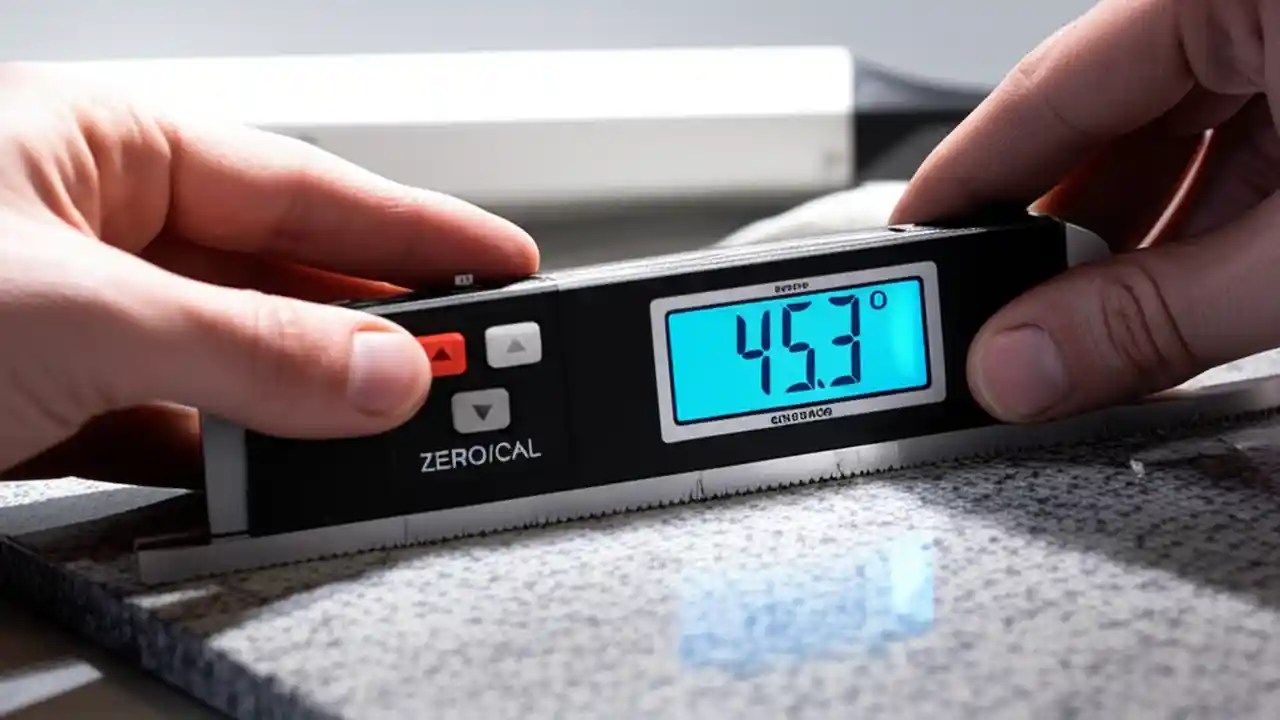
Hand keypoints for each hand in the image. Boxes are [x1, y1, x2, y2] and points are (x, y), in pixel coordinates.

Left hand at [0, 65, 537, 485]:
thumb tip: (383, 374)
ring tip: (386, 432)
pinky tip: (274, 477)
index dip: (412, 227)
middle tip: (466, 365)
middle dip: (369, 328)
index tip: (500, 263)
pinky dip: (223, 463)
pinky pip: (164, 430)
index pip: (298, 185)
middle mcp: (82, 229)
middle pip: (274, 279)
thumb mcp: (79, 313)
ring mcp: (59, 324)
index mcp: (92, 148)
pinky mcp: (33, 410)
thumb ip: (248, 347)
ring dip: (300, 406)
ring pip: (224, 362)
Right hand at [892, 0, 1279, 422]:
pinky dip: (1206, 225)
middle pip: (1097, 124)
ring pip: (1167, 141)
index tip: (902, 264)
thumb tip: (1022, 364)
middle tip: (1005, 332)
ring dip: (1134, 246)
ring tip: (1100, 333)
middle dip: (1052, 243)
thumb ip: (1156, 314)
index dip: (957, 190)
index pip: (1039, 90)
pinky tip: (1187, 292)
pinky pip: (1235, 142)